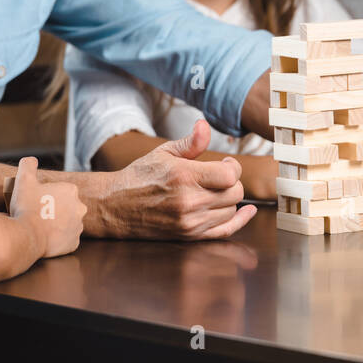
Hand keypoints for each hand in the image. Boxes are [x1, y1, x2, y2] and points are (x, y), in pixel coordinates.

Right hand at [8, 156, 85, 257]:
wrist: (26, 236)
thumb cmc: (26, 207)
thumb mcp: (23, 180)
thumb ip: (28, 166)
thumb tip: (31, 160)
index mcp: (71, 190)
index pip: (59, 191)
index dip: (45, 196)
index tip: (35, 202)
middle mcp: (80, 207)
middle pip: (64, 207)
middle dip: (53, 210)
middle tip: (36, 215)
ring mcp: (78, 227)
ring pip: (66, 223)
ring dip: (56, 224)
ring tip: (40, 227)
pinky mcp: (74, 243)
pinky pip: (66, 240)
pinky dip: (57, 239)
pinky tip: (45, 238)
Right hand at [96, 120, 256, 239]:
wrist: (115, 207)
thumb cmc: (139, 177)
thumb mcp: (163, 153)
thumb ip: (190, 142)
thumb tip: (205, 126)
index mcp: (184, 176)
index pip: (230, 175)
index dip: (233, 167)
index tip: (225, 163)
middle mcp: (189, 201)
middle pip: (235, 193)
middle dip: (232, 182)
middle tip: (220, 177)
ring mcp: (190, 222)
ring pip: (231, 210)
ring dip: (228, 200)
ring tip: (213, 191)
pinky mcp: (189, 236)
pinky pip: (225, 231)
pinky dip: (239, 221)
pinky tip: (247, 212)